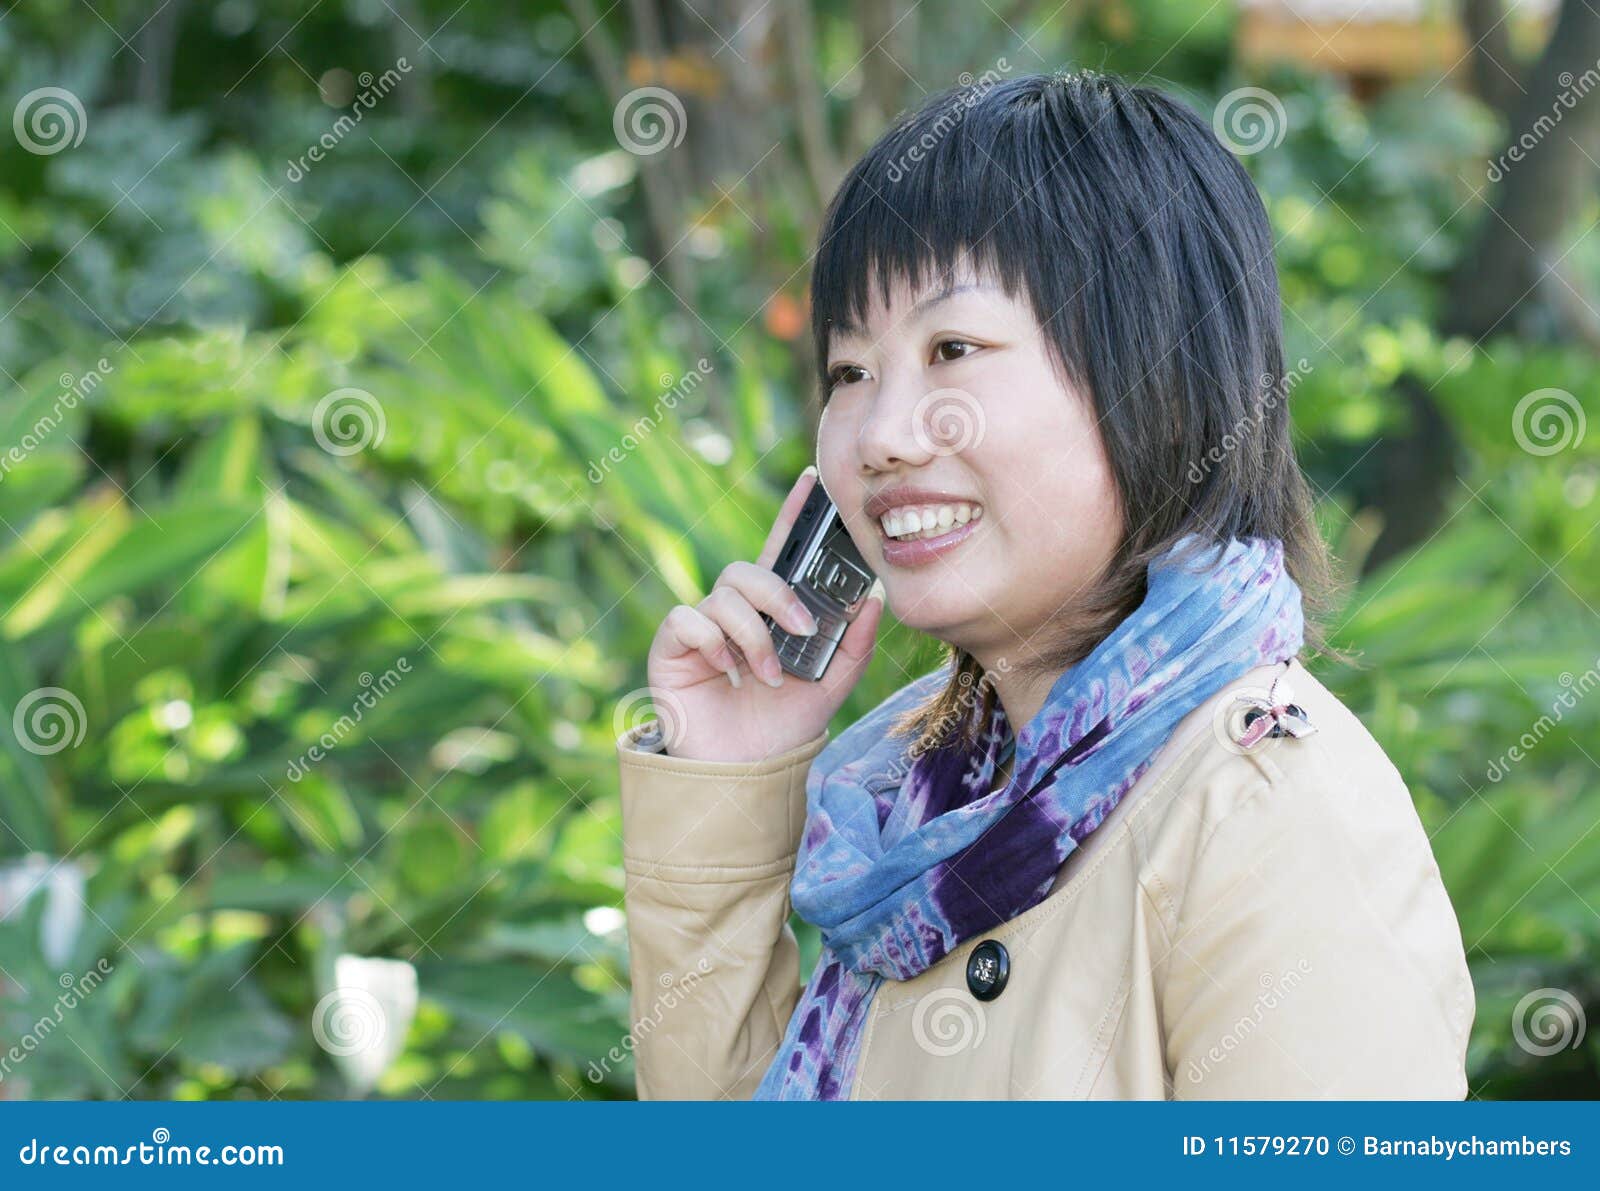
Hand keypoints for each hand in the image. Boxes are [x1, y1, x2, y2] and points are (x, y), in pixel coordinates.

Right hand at [645, 469, 883, 762]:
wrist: (746, 774)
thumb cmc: (783, 727)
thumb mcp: (831, 685)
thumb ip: (854, 643)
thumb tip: (874, 596)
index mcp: (772, 612)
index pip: (782, 552)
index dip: (794, 514)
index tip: (814, 480)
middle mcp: (734, 611)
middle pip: (747, 569)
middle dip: (779, 595)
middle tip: (803, 630)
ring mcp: (701, 627)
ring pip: (723, 596)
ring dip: (754, 636)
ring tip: (768, 675)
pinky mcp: (672, 646)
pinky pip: (688, 619)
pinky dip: (715, 645)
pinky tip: (730, 677)